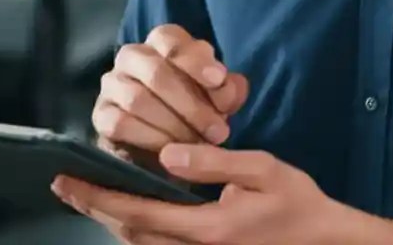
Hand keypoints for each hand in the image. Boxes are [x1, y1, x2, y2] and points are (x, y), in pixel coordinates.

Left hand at [53, 145, 378, 244]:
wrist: (325, 242)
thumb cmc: (298, 204)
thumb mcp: (262, 170)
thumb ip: (213, 162)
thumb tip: (166, 155)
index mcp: (207, 228)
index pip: (137, 212)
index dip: (98, 196)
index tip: (67, 180)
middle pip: (129, 234)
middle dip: (95, 208)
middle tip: (66, 186)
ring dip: (112, 220)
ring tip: (90, 194)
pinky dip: (137, 230)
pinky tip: (130, 211)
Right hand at [93, 25, 249, 161]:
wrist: (170, 143)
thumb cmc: (198, 108)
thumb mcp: (221, 98)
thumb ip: (228, 89)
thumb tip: (225, 87)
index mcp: (162, 42)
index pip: (171, 40)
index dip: (195, 60)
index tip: (218, 80)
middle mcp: (132, 57)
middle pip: (155, 71)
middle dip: (190, 104)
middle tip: (217, 131)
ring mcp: (112, 85)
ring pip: (137, 99)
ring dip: (173, 125)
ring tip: (198, 144)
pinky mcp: (101, 115)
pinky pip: (120, 124)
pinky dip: (150, 139)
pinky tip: (170, 152)